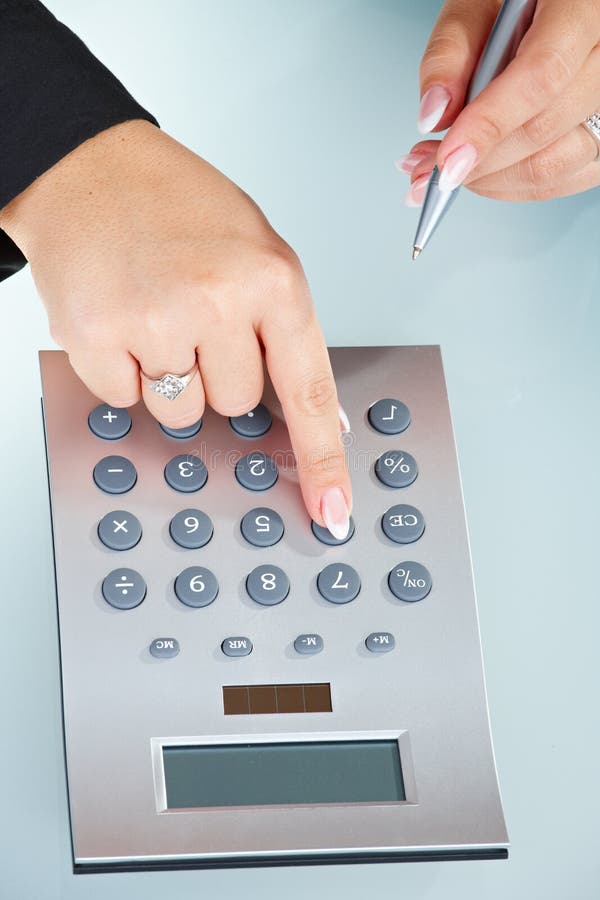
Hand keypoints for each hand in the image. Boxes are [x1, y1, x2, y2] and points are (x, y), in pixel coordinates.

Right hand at [0, 120, 350, 535]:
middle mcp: (218, 300)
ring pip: (182, 412)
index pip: (310, 392)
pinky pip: (126, 399)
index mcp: (272, 279)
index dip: (324, 460)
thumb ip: (285, 329)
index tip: (332, 511)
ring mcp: (155, 321)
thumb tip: (316, 412)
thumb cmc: (178, 206)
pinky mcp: (97, 337)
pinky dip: (125, 371)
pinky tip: (123, 318)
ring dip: (171, 378)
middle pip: (236, 406)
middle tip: (194, 317)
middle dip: (218, 375)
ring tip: (156, 313)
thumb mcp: (256, 250)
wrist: (89, 167)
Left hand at [398, 0, 599, 203]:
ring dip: (490, 180)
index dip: (490, 125)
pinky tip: (480, 175)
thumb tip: (434, 116)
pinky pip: (562, 178)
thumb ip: (451, 52)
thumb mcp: (476, 6)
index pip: (542, 75)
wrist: (546, 11)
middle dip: (476, 163)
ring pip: (555, 163)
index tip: (447, 160)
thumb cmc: (515, 4)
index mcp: (583, 9)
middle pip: (544, 128)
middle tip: (423, 170)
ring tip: (445, 169)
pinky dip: (512, 187)